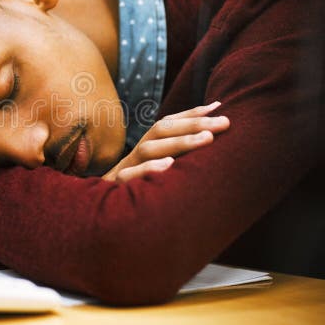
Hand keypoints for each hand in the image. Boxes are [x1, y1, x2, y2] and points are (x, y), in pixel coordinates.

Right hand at [102, 102, 229, 182]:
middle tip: (224, 123)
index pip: (168, 124)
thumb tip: (209, 142)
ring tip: (207, 138)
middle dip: (193, 124)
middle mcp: (136, 154)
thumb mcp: (157, 173)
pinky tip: (169, 166)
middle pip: (161, 130)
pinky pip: (129, 176)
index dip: (191, 114)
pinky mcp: (117, 189)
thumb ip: (177, 158)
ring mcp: (125, 169)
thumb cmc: (138, 194)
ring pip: (149, 149)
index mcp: (147, 149)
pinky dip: (149, 169)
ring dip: (180, 142)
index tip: (219, 107)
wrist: (100, 216)